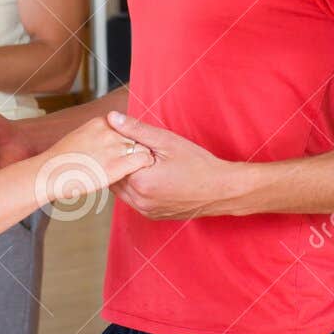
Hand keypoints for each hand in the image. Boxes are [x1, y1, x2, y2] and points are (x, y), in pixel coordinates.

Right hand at [35, 117, 153, 202]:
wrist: (49, 174)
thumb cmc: (61, 162)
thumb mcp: (79, 138)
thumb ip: (97, 136)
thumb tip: (106, 140)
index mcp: (99, 123)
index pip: (127, 126)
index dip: (132, 139)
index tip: (134, 148)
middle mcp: (108, 131)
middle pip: (137, 135)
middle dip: (141, 146)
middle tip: (147, 158)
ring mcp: (113, 147)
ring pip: (143, 147)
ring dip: (145, 157)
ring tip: (146, 168)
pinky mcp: (117, 165)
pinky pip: (142, 160)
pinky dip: (145, 166)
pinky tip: (143, 173)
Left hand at [104, 111, 233, 219]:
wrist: (221, 190)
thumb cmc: (198, 165)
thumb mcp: (167, 141)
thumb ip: (137, 130)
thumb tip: (112, 118)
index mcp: (140, 182)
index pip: (113, 162)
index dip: (117, 148)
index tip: (126, 139)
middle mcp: (139, 201)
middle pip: (115, 178)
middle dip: (119, 163)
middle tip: (133, 149)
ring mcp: (146, 210)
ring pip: (122, 190)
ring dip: (126, 176)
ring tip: (142, 161)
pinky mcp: (153, 215)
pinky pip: (134, 200)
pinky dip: (136, 188)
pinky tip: (150, 176)